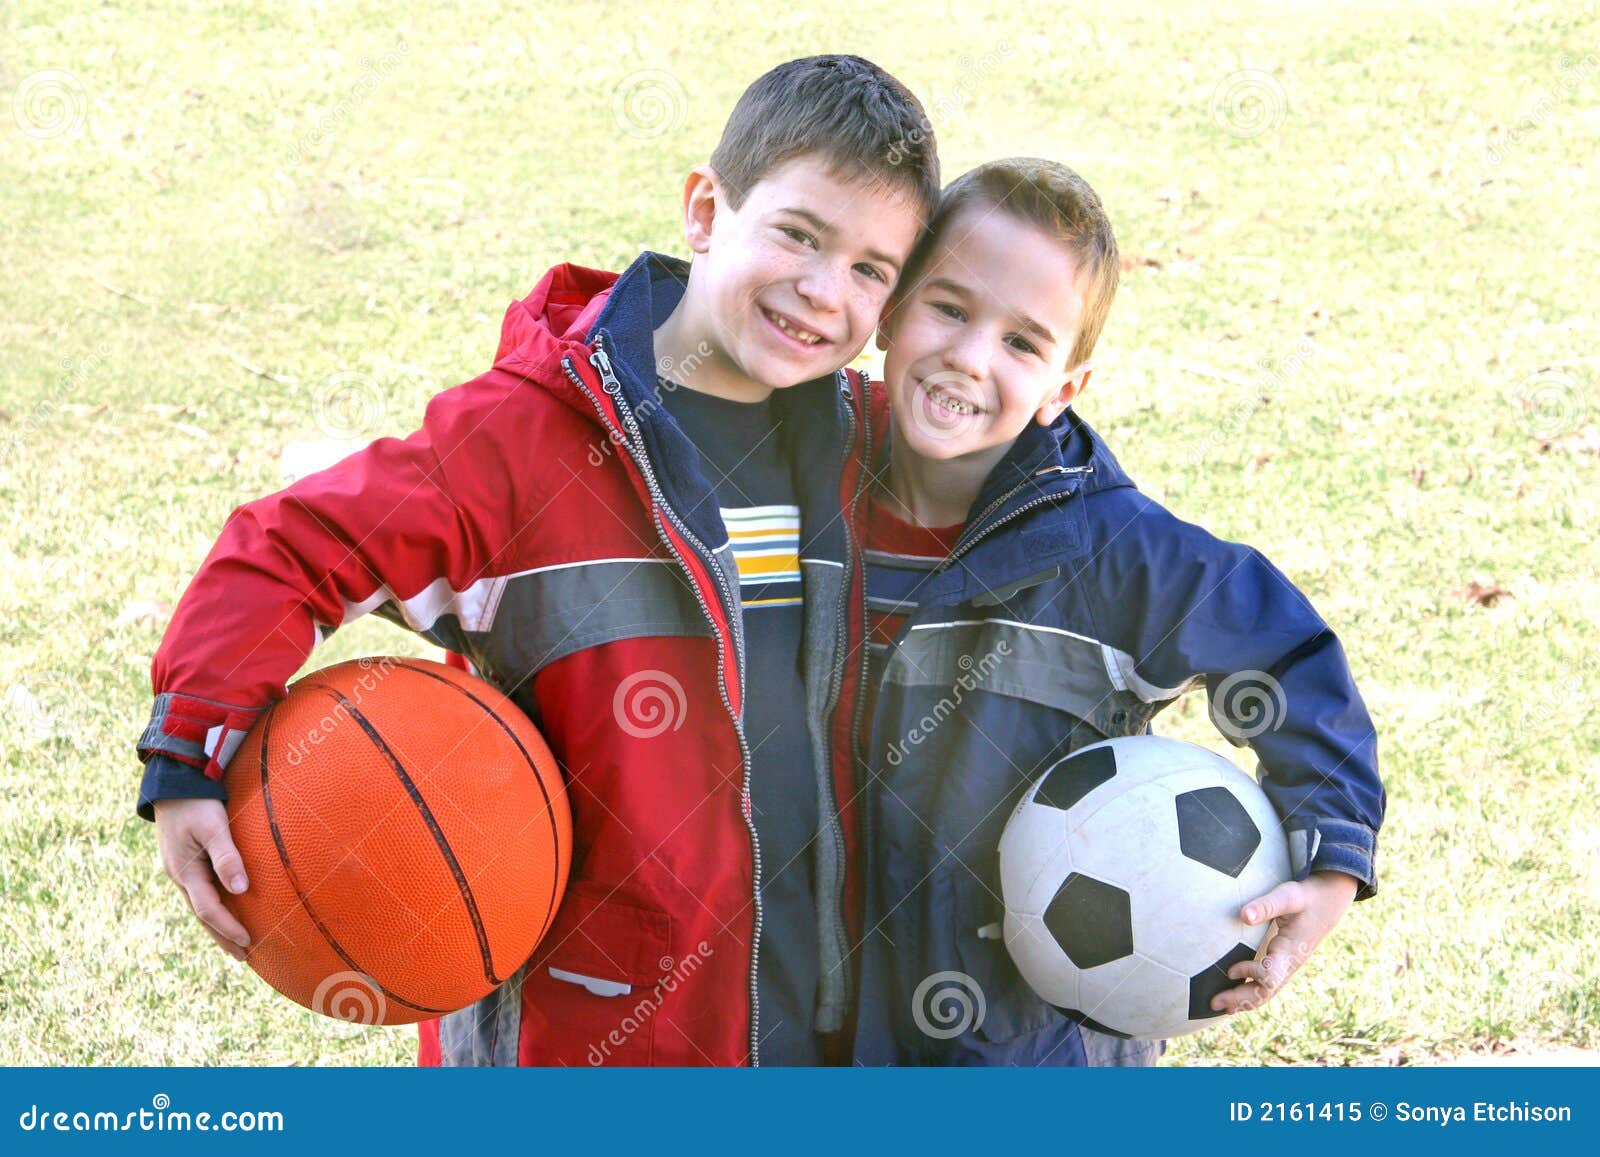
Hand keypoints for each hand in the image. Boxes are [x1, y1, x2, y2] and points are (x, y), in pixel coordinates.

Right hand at [154, 797, 251, 962]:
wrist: (174, 783)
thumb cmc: (197, 803)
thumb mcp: (213, 827)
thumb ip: (226, 856)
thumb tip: (240, 889)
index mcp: (185, 871)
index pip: (208, 909)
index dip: (227, 927)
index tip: (247, 942)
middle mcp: (181, 876)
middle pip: (202, 914)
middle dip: (222, 936)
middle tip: (243, 956)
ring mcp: (181, 869)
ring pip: (200, 905)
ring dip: (217, 925)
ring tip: (236, 942)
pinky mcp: (186, 861)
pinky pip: (200, 892)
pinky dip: (213, 906)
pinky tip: (225, 908)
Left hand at [1211, 871, 1358, 1014]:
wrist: (1329, 902)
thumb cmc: (1307, 897)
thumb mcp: (1289, 895)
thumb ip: (1267, 905)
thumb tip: (1244, 915)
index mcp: (1290, 950)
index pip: (1270, 976)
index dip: (1250, 974)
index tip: (1230, 970)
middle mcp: (1289, 964)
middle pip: (1266, 992)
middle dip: (1241, 999)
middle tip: (1213, 1003)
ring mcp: (1287, 967)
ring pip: (1267, 992)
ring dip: (1244, 1001)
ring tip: (1220, 1006)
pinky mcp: (1284, 964)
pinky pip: (1268, 985)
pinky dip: (1252, 994)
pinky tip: (1235, 997)